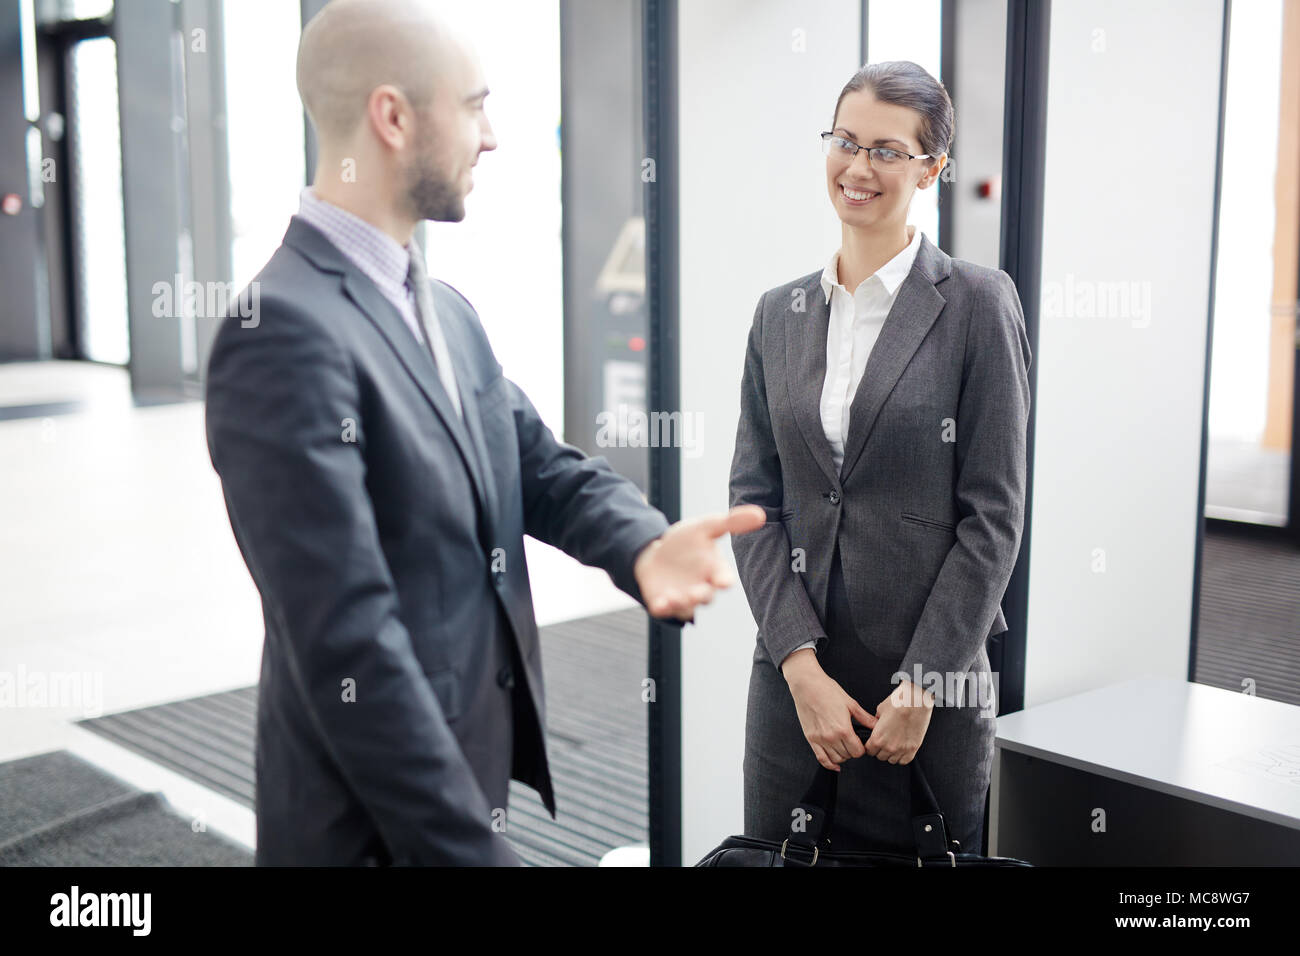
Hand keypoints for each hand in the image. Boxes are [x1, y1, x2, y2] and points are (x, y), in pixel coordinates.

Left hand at [633, 505, 764, 620]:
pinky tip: (659, 603)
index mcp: (714, 571)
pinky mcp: (664, 603)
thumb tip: (760, 514)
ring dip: (682, 604)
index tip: (723, 582)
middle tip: (695, 593)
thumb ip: (731, 522)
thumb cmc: (687, 542)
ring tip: (674, 597)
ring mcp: (683, 598)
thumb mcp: (705, 527)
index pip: (724, 579)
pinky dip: (663, 609)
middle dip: (701, 596)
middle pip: (706, 597)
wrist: (657, 552)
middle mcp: (702, 588)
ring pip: (686, 609)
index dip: (724, 581)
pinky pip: (664, 610)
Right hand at [783, 649, 877, 771]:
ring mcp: (820, 739)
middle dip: (853, 751)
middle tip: (853, 743)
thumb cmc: (827, 690)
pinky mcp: (811, 738)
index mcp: (843, 728)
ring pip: (835, 759)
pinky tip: (835, 764)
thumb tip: (877, 725)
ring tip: (844, 747)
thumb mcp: (850, 703)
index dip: (862, 749)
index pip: (858, 751)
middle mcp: (831, 737)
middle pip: (848, 756)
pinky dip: (829, 764)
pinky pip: (821, 758)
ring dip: (842, 756)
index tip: (862, 743)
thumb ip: (864, 718)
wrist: (807, 685)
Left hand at [862, 677, 934, 763]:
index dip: (870, 746)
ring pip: (892, 760)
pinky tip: (902, 749)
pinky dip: (902, 757)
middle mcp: (889, 746)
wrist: (917, 700)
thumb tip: (876, 725)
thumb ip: (875, 721)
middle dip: (880, 750)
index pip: (869, 751)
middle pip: (880, 757)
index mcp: (877, 737)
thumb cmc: (899, 702)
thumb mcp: (880, 710)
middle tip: (884, 741)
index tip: (873, 742)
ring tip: (893, 744)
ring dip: (891, 754)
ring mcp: (902, 749)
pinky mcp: (913, 748)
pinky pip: (904, 760)